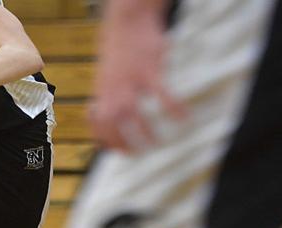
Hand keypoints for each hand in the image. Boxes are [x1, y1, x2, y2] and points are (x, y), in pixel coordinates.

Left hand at [88, 18, 185, 152]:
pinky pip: (163, 94)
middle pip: (112, 123)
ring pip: (134, 114)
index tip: (116, 150)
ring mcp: (131, 79)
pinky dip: (174, 109)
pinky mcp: (150, 69)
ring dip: (146, 132)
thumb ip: (105, 93)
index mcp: (103, 89)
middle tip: (137, 153)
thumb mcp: (105, 72)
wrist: (127, 19)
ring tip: (158, 142)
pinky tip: (185, 117)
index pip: (97, 122)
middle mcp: (113, 87)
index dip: (104, 139)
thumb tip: (100, 112)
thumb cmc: (118, 47)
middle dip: (123, 142)